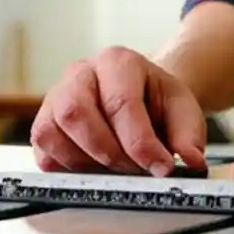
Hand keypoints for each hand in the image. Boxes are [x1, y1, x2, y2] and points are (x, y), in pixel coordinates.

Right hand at [30, 47, 207, 175]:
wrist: (141, 98)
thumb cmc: (157, 102)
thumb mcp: (183, 110)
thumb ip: (188, 134)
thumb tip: (191, 159)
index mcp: (117, 61)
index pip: (120, 102)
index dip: (140, 142)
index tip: (161, 168)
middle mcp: (80, 73)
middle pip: (76, 113)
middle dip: (108, 153)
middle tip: (135, 172)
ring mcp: (55, 96)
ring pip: (51, 133)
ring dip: (85, 163)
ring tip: (116, 171)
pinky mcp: (44, 123)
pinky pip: (42, 151)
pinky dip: (66, 169)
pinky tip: (94, 170)